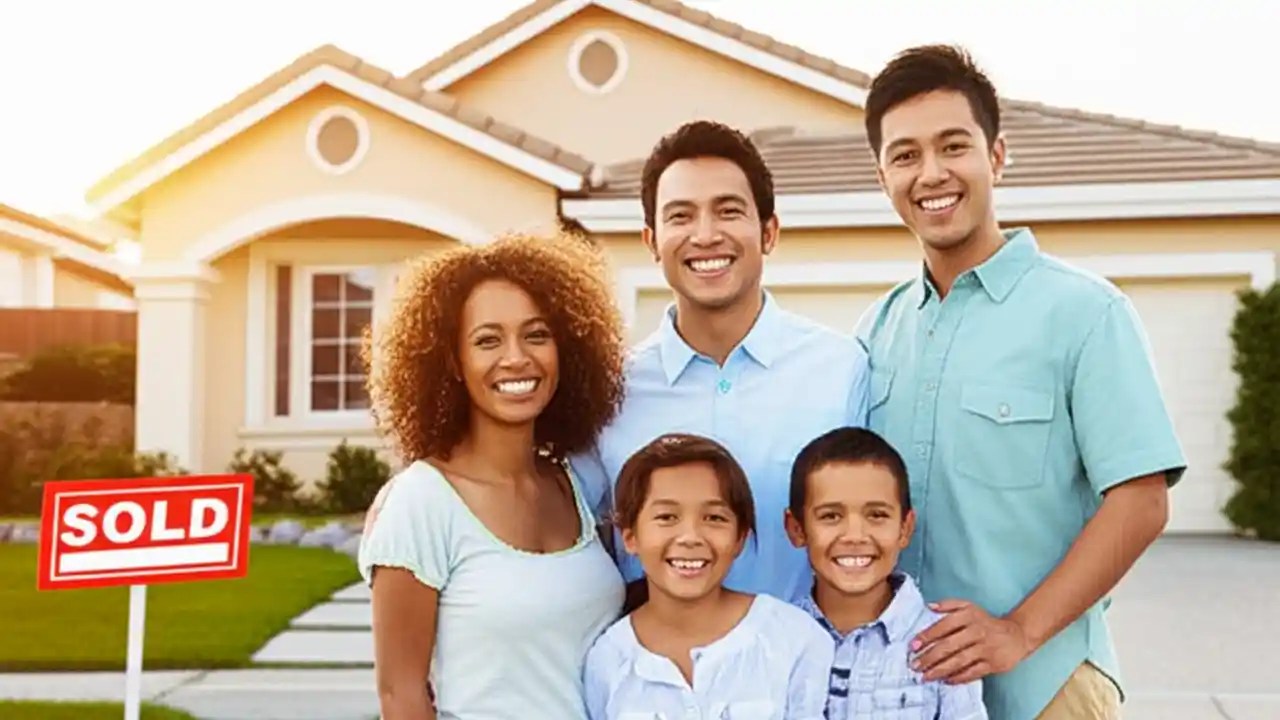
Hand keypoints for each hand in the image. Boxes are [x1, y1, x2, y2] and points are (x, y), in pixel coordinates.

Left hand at [909, 599, 1031, 683]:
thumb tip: (929, 606)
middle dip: (929, 657)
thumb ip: (949, 604)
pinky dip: (958, 678)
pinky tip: (946, 680)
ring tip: (925, 676)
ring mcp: (986, 648)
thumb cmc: (986, 622)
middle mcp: (977, 631)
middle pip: (949, 646)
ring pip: (959, 661)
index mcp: (968, 616)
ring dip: (940, 670)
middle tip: (915, 665)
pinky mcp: (993, 664)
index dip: (927, 636)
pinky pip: (972, 672)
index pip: (944, 626)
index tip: (913, 646)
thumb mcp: (969, 607)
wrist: (1016, 635)